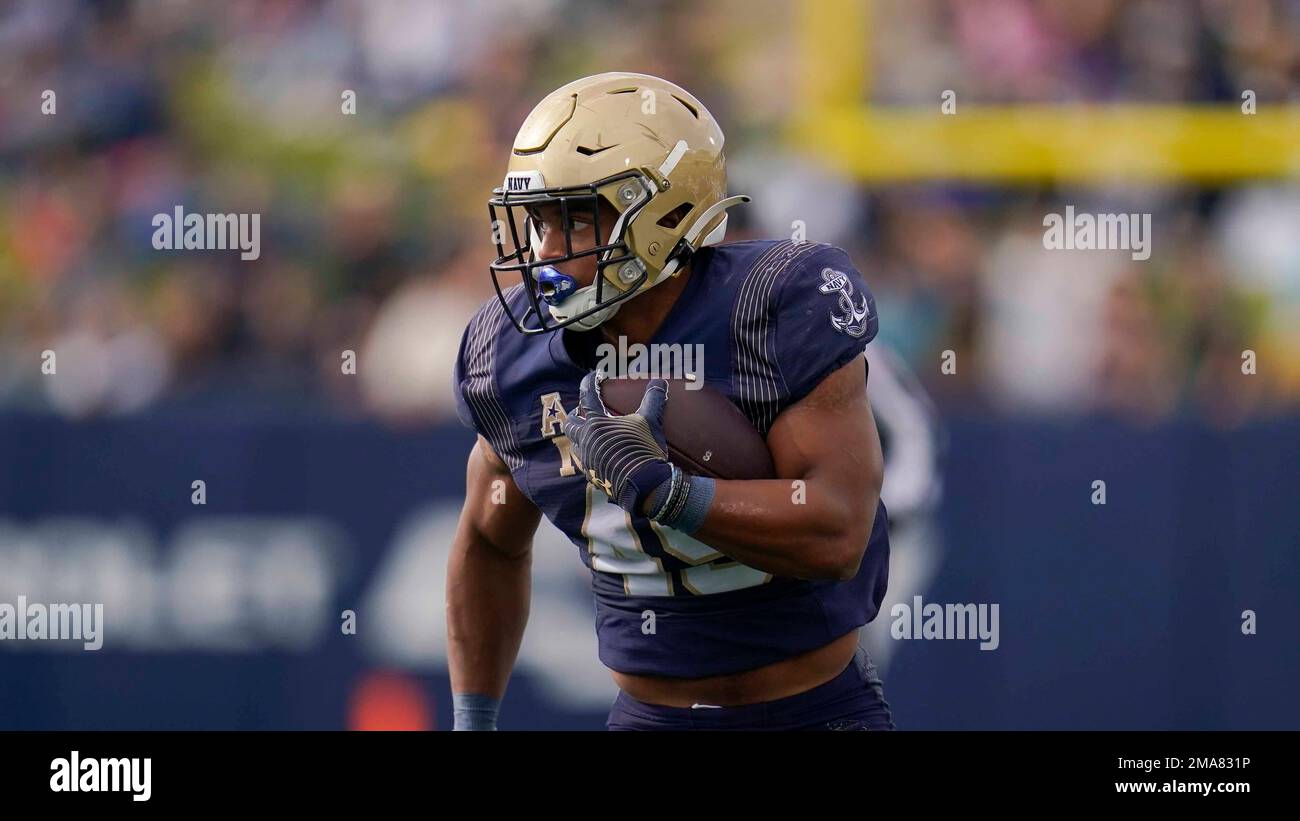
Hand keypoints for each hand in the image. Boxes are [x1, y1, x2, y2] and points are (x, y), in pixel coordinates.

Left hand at [562, 372, 672, 514]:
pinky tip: (602, 455)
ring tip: (592, 434)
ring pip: (576, 445)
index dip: (590, 382)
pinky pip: (585, 463)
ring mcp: (588, 461)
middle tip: (583, 411)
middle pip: (570, 424)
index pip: (587, 396)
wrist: (645, 487)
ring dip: (581, 436)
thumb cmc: (644, 450)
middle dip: (575, 415)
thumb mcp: (651, 422)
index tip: (595, 376)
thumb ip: (653, 400)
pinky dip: (590, 455)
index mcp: (597, 424)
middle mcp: (587, 441)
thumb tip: (659, 382)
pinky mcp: (593, 476)